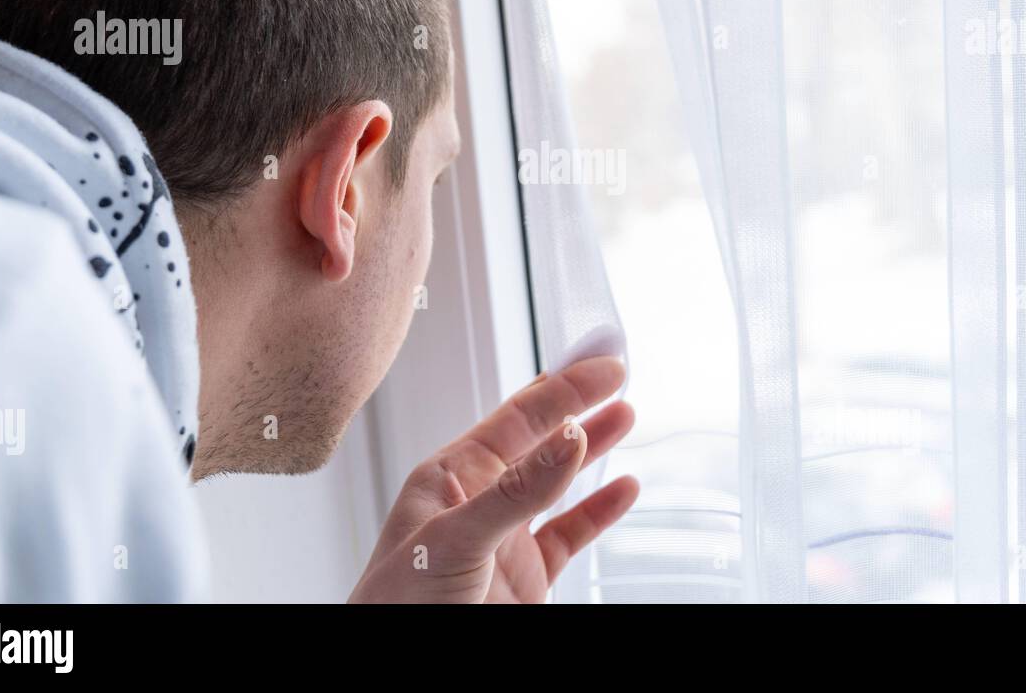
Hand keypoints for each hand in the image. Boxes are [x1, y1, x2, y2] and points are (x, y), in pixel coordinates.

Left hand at [348, 356, 637, 602]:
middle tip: (619, 372)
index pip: (518, 418)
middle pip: (540, 438)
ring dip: (593, 447)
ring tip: (627, 414)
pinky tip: (624, 489)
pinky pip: (570, 534)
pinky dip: (599, 511)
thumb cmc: (398, 606)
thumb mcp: (454, 538)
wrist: (399, 670)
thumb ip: (516, 490)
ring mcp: (504, 540)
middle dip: (579, 404)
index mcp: (450, 477)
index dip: (564, 387)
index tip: (605, 363)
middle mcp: (478, 501)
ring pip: (559, 481)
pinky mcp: (526, 579)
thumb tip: (570, 436)